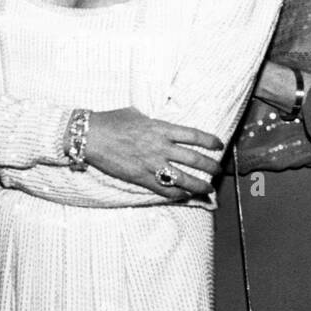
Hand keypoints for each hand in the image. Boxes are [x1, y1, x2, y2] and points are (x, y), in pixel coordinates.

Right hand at [84, 107, 222, 200]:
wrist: (92, 136)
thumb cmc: (111, 121)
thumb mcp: (136, 114)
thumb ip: (151, 122)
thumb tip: (156, 124)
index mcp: (161, 128)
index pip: (194, 135)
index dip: (210, 141)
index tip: (219, 145)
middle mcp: (160, 146)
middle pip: (194, 159)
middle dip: (211, 166)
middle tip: (219, 171)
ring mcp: (152, 164)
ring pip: (184, 178)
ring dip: (199, 185)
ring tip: (208, 189)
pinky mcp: (141, 178)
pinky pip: (164, 189)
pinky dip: (177, 194)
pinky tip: (185, 196)